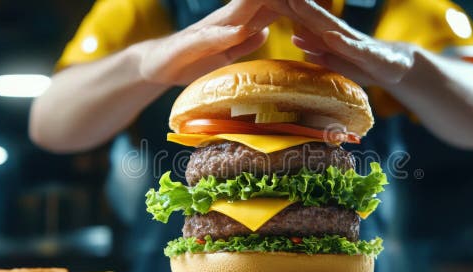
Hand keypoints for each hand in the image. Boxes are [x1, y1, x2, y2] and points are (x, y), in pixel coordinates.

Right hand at [136, 0, 283, 85]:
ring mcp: (208, 30)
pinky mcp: (190, 43)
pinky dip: (226, 34)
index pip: (270, 8)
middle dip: (276, 0)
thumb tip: (265, 30)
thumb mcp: (227, 53)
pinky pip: (210, 37)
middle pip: (257, 3)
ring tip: (277, 1)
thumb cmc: (195, 58)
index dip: (291, 4)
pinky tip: (240, 31)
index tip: (315, 4)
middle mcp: (225, 20)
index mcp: (237, 23)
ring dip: (256, 4)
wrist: (157, 64)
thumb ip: (246, 42)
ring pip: (237, 12)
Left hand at [287, 0, 412, 86]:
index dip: (285, 8)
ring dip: (313, 14)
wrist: (399, 66)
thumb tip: (296, 37)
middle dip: (294, 4)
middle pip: (313, 16)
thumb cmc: (364, 63)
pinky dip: (343, 44)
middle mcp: (342, 34)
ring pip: (332, 27)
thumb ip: (318, 48)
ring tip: (296, 2)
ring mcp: (357, 43)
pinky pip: (355, 49)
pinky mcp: (372, 56)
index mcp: (331, 35)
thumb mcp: (339, 58)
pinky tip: (331, 37)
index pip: (304, 19)